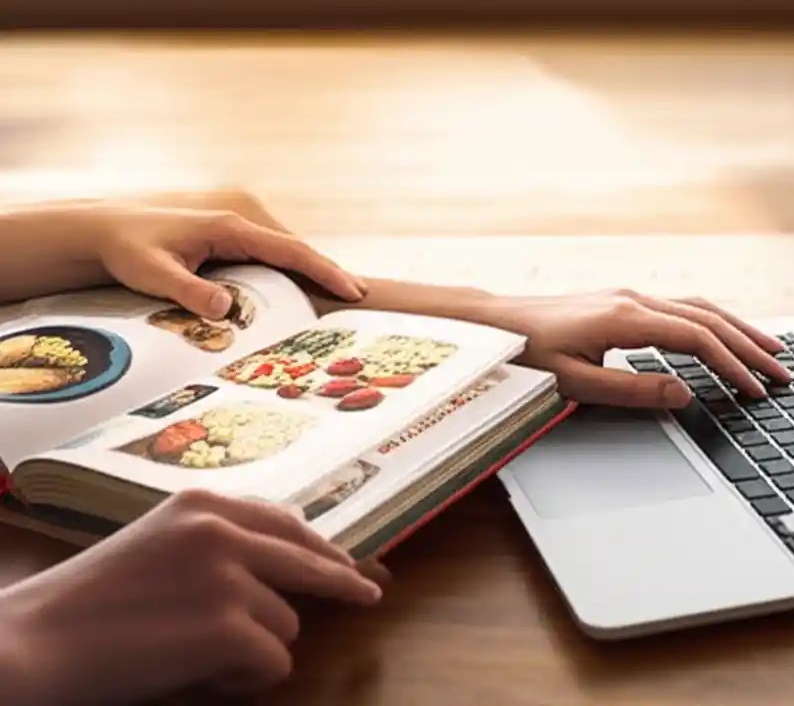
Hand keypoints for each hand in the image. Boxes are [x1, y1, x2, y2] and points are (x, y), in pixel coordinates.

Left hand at [0, 191, 365, 319]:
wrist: (104, 229)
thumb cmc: (128, 251)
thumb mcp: (154, 275)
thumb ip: (189, 292)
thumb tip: (226, 310)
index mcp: (230, 226)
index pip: (291, 250)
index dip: (325, 270)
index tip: (353, 289)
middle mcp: (239, 220)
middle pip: (298, 249)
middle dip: (330, 271)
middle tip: (362, 297)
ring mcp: (237, 226)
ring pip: (287, 251)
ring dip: (313, 271)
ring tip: (344, 293)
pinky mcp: (230, 236)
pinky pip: (272, 254)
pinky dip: (293, 269)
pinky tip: (305, 288)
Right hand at [0, 490, 381, 704]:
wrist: (33, 645)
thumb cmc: (85, 607)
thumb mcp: (155, 549)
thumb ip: (215, 548)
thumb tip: (282, 569)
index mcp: (201, 504)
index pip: (284, 523)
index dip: (319, 547)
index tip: (347, 561)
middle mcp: (222, 529)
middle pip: (311, 560)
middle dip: (345, 581)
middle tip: (371, 594)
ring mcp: (230, 576)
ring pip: (288, 624)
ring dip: (254, 647)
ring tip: (191, 653)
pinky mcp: (231, 626)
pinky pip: (274, 662)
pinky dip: (245, 678)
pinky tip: (199, 674)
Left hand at [479, 290, 791, 408]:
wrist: (492, 326)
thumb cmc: (526, 357)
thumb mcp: (576, 385)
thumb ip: (634, 390)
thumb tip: (685, 393)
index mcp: (625, 317)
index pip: (697, 340)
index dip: (732, 366)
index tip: (755, 390)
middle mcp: (633, 299)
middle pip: (709, 318)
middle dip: (750, 346)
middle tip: (783, 372)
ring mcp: (629, 297)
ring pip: (700, 308)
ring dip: (738, 329)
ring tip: (770, 351)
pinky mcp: (623, 302)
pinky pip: (682, 307)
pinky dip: (714, 322)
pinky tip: (725, 335)